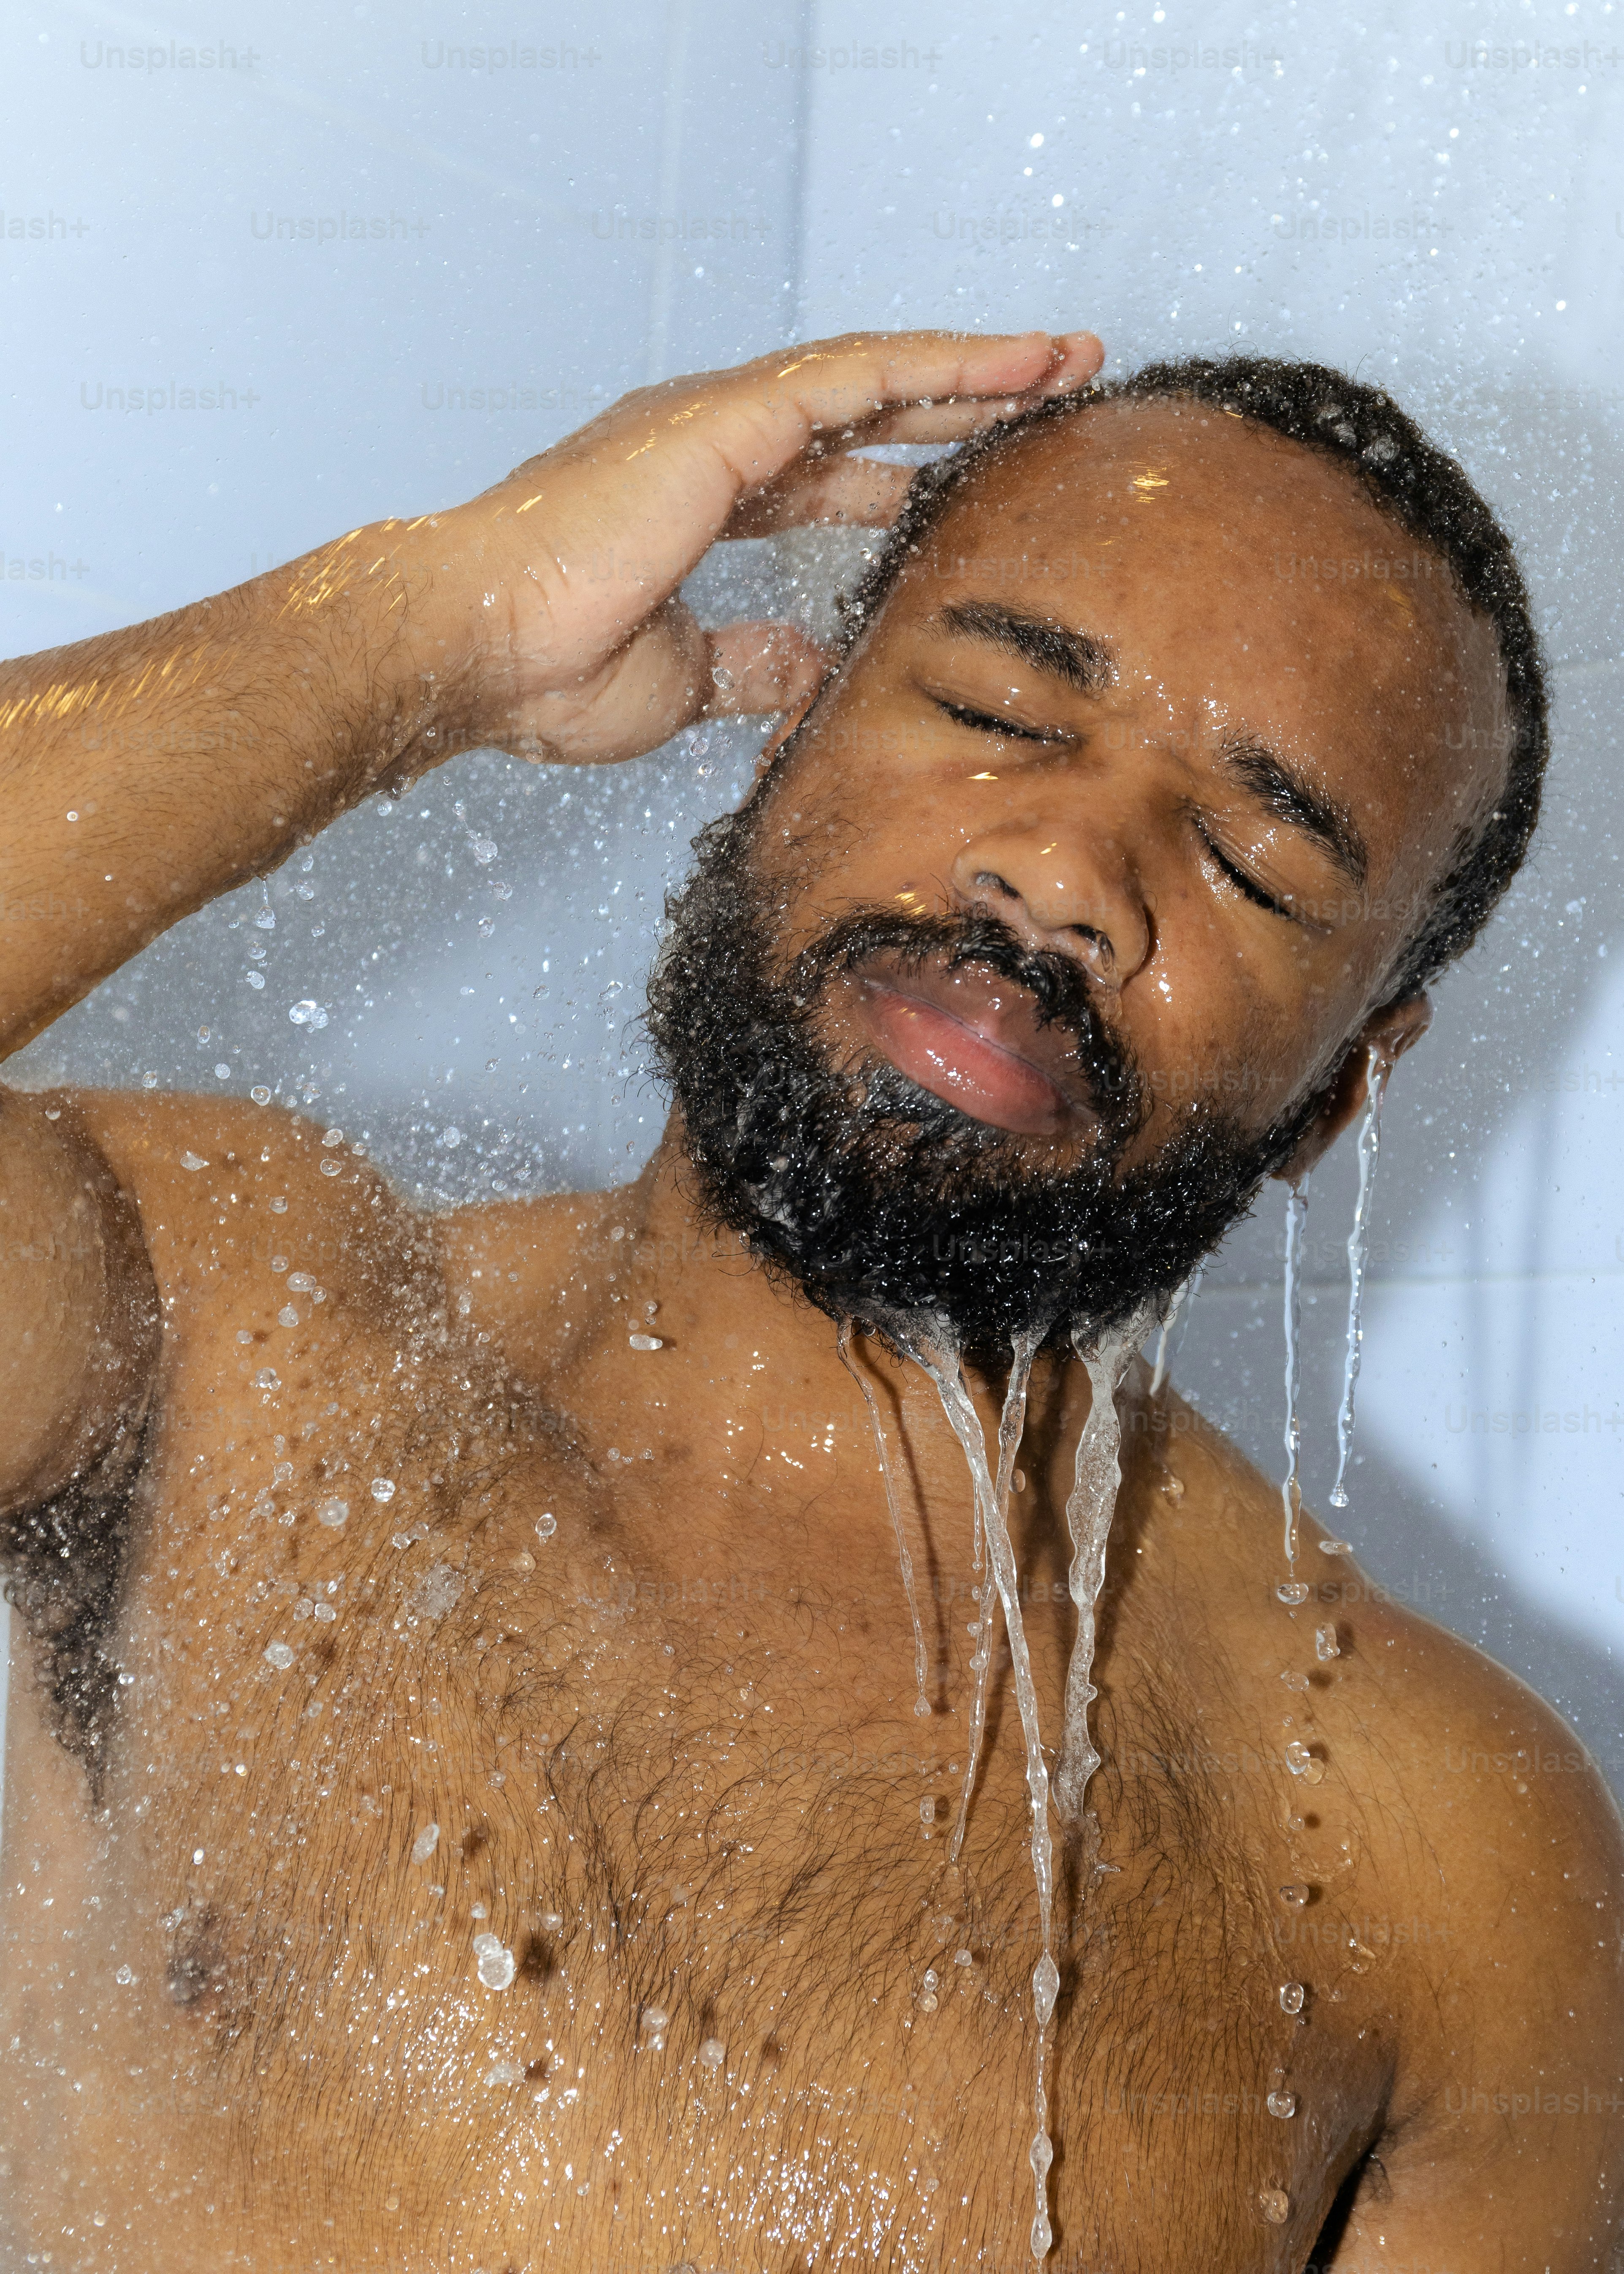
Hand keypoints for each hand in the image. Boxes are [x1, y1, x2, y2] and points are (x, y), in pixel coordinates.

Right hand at [411, 328, 1103, 765]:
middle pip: (866, 409)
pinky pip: (860, 376)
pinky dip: (942, 367)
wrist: (476, 647)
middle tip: (1049, 394)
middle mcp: (716, 442)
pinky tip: (1015, 368)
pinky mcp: (729, 418)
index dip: (898, 473)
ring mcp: (721, 421)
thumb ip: (750, 665)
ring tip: (1066, 360)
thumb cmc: (546, 670)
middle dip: (960, 403)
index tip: (967, 484)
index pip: (825, 472)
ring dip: (976, 368)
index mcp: (703, 496)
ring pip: (877, 373)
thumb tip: (809, 674)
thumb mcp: (683, 680)